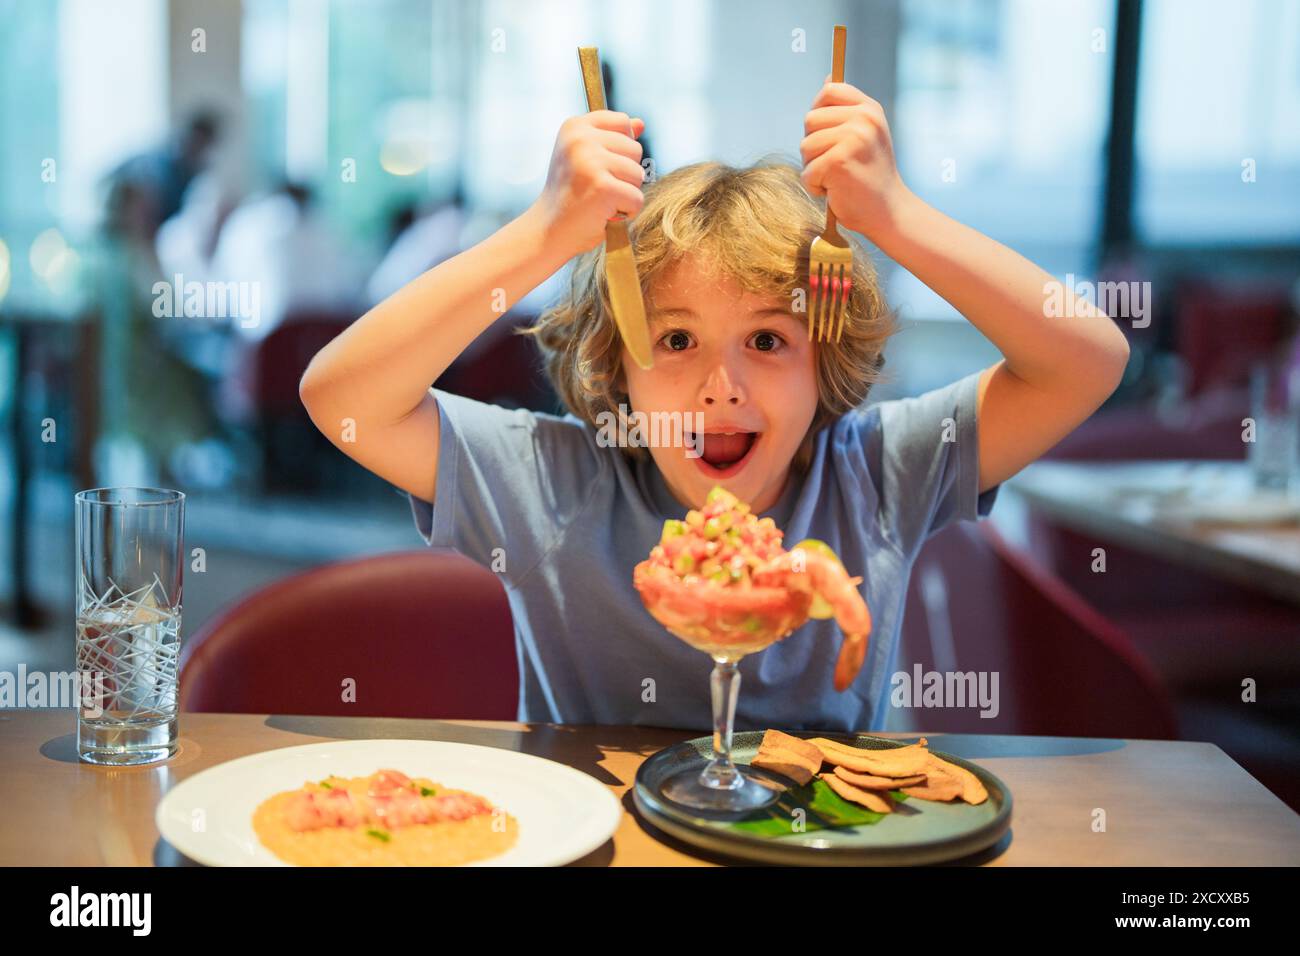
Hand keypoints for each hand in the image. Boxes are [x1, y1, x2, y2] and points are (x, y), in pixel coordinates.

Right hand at [531, 111, 646, 257]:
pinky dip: (626, 212)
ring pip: (638, 174)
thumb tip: (640, 123)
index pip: (622, 122)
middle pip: (635, 149)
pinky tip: (604, 213)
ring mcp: (591, 162)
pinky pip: (637, 199)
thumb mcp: (586, 157)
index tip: (601, 166)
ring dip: (625, 193)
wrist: (548, 229)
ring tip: (600, 200)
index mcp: (575, 127)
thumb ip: (612, 137)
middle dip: (624, 174)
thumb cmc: (569, 195)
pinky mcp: (603, 187)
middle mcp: (581, 139)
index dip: (622, 148)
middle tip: (597, 188)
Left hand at [800, 78, 908, 239]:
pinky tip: (835, 190)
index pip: (830, 90)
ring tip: (836, 178)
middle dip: (814, 146)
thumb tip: (826, 78)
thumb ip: (846, 109)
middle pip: (810, 120)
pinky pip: (807, 171)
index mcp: (869, 109)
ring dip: (813, 168)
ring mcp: (852, 138)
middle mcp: (863, 119)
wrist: (888, 210)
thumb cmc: (871, 175)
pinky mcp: (839, 162)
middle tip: (834, 164)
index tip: (825, 133)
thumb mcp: (865, 133)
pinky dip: (815, 186)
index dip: (818, 109)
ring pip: (805, 146)